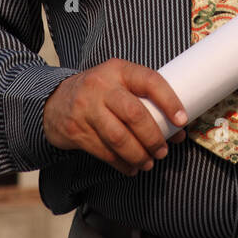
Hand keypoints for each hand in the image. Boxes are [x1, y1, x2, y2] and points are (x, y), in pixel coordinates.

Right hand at [43, 58, 187, 176]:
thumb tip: (179, 129)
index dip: (169, 101)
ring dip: (138, 155)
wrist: (54, 101)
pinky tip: (131, 168)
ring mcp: (86, 108)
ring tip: (149, 163)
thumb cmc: (100, 93)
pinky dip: (122, 164)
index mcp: (118, 70)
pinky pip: (104, 152)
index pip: (149, 81)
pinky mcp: (76, 130)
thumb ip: (145, 101)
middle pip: (134, 114)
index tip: (182, 120)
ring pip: (118, 137)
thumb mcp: (119, 84)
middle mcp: (101, 86)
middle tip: (162, 151)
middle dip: (153, 137)